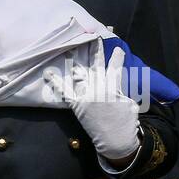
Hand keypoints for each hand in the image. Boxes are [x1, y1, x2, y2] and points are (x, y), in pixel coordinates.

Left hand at [47, 42, 140, 164]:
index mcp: (114, 87)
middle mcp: (99, 88)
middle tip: (94, 37)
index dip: (117, 57)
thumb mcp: (130, 103)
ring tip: (69, 49)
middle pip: (96, 65)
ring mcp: (87, 96)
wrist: (116, 141)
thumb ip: (121, 91)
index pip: (115, 68)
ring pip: (80, 74)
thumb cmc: (126, 123)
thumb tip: (117, 84)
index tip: (118, 48)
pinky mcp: (77, 105)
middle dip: (96, 50)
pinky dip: (56, 82)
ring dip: (74, 61)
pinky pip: (65, 92)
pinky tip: (48, 73)